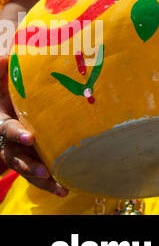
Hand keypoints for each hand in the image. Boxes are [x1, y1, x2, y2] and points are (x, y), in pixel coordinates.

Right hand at [0, 70, 66, 196]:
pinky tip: (66, 188)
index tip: (30, 137)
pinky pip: (40, 172)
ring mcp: (20, 151)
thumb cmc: (9, 84)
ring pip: (27, 169)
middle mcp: (9, 140)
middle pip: (15, 157)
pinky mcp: (34, 156)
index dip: (16, 134)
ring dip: (42, 180)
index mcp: (2, 121)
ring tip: (60, 187)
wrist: (12, 99)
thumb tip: (5, 57)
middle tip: (45, 170)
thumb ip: (0, 66)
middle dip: (29, 165)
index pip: (7, 130)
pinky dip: (50, 182)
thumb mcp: (2, 74)